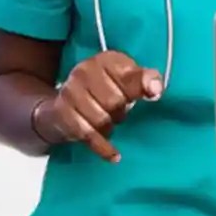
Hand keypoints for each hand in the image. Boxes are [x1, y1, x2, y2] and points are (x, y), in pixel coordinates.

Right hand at [34, 50, 161, 162]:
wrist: (61, 107)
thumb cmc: (103, 91)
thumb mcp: (125, 79)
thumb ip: (144, 81)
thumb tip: (155, 89)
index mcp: (104, 59)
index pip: (128, 75)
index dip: (140, 87)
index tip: (153, 95)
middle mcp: (84, 71)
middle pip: (115, 101)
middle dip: (121, 111)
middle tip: (118, 111)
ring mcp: (70, 92)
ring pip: (102, 120)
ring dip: (110, 127)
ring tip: (108, 122)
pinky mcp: (62, 113)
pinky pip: (88, 135)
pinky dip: (104, 148)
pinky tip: (114, 156)